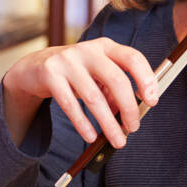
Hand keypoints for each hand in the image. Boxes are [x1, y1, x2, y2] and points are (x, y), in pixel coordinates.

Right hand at [0, 38, 159, 148]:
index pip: (132, 58)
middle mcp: (88, 50)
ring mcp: (67, 60)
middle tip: (133, 128)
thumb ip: (114, 90)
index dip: (146, 79)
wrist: (35, 68)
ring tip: (117, 140)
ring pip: (94, 97)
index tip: (152, 101)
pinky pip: (70, 104)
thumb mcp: (96, 75)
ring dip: (108, 123)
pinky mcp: (50, 74)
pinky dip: (83, 124)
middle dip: (128, 108)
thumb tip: (129, 114)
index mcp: (105, 46)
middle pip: (116, 79)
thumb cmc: (76, 73)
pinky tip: (91, 137)